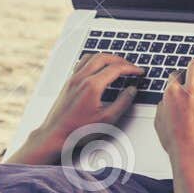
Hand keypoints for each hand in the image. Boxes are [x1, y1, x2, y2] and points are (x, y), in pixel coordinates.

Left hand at [11, 52, 142, 164]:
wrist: (55, 135)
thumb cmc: (77, 131)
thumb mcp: (107, 120)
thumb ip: (122, 103)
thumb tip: (131, 90)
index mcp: (92, 86)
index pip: (116, 68)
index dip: (131, 68)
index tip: (139, 71)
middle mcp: (81, 78)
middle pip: (104, 57)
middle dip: (120, 59)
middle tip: (131, 66)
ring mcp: (73, 79)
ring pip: (91, 57)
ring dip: (106, 57)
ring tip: (116, 64)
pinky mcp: (68, 82)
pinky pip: (82, 63)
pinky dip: (94, 60)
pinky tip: (98, 68)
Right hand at [154, 58, 193, 159]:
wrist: (192, 152)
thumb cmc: (176, 141)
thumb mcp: (159, 122)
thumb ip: (162, 106)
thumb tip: (165, 100)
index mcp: (172, 93)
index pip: (176, 74)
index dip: (179, 78)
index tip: (183, 82)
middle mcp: (189, 90)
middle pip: (193, 65)